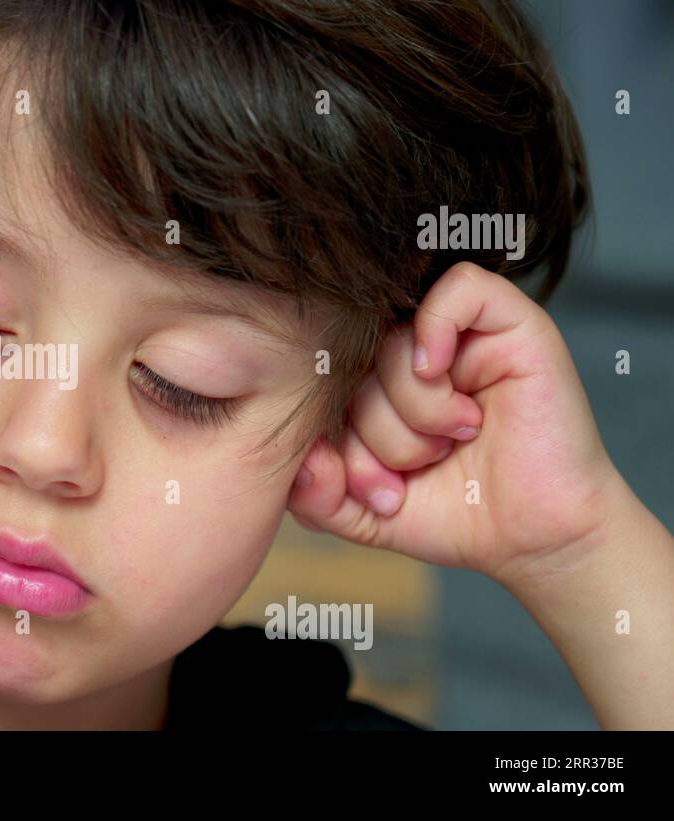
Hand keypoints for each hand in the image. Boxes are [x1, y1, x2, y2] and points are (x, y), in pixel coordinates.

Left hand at [287, 262, 626, 587]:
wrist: (535, 541)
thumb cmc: (456, 516)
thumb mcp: (362, 512)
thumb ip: (313, 494)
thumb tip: (301, 456)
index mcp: (372, 385)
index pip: (320, 383)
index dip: (335, 438)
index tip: (370, 489)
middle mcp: (410, 354)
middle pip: (352, 363)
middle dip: (376, 436)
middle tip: (418, 468)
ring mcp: (459, 336)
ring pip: (393, 340)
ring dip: (414, 411)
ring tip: (450, 443)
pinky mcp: (511, 324)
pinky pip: (457, 288)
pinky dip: (436, 332)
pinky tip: (443, 380)